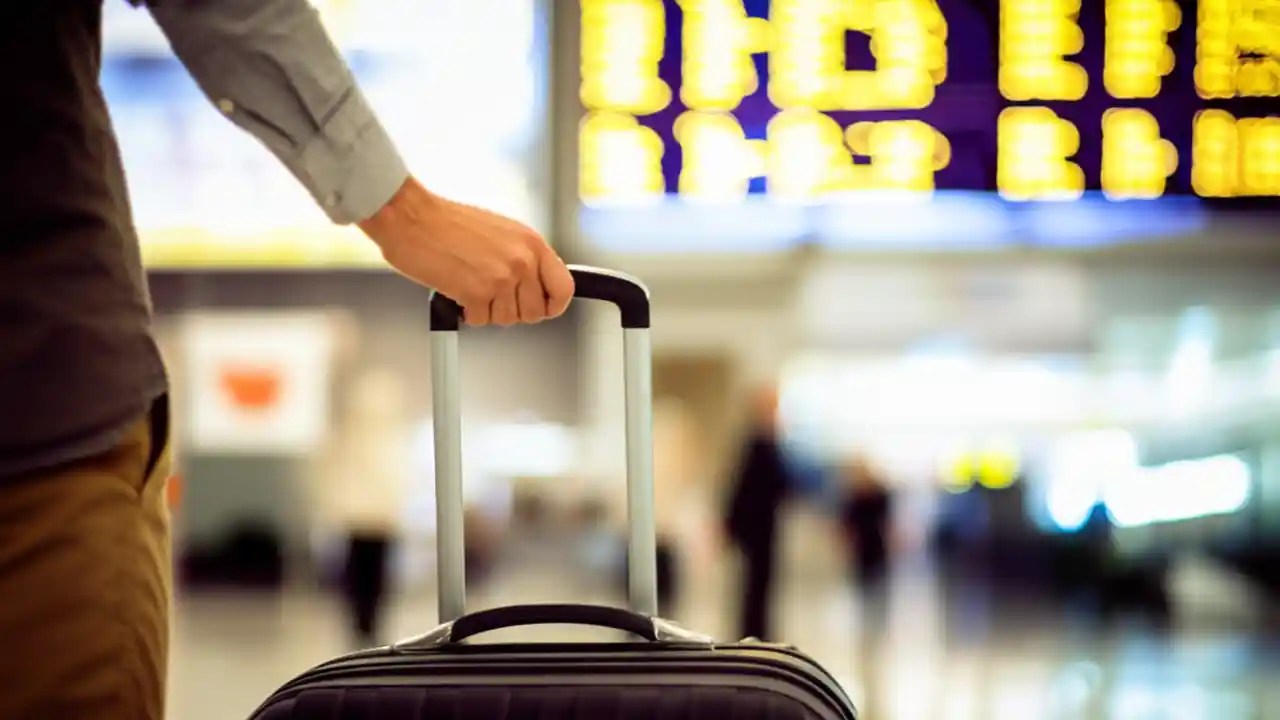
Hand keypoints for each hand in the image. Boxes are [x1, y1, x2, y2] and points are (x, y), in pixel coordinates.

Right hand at [358, 177, 573, 325]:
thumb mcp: (501, 232)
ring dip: (487, 310)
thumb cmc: (446, 222)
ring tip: (470, 284)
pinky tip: (457, 289)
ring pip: (507, 319)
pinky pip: (480, 321)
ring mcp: (501, 278)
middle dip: (513, 310)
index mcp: (532, 243)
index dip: (554, 305)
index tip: (545, 309)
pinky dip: (466, 312)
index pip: (563, 287)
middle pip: (535, 312)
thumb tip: (532, 285)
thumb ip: (522, 258)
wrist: (412, 217)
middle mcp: (522, 261)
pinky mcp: (477, 293)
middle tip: (492, 296)